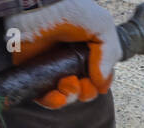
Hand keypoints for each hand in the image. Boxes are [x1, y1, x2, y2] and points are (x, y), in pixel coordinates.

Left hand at [5, 0, 121, 108]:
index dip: (100, 83)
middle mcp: (70, 60)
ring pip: (65, 96)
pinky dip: (52, 102)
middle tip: (81, 82)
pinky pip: (44, 97)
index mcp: (88, 50)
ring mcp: (52, 68)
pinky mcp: (33, 73)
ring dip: (70, 97)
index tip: (98, 81)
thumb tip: (102, 85)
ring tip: (68, 83)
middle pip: (83, 90)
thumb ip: (109, 55)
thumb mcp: (102, 26)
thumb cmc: (69, 8)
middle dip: (86, 92)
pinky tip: (57, 96)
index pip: (99, 76)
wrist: (39, 5)